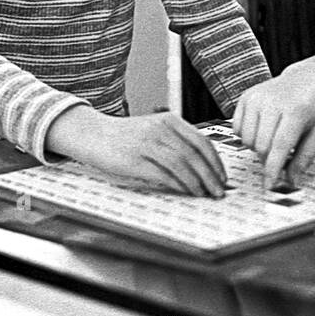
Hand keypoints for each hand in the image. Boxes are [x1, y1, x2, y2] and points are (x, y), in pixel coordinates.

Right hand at [46, 107, 226, 197]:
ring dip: (197, 183)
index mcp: (169, 120)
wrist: (92, 134)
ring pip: (182, 165)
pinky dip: (178, 185)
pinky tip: (185, 193)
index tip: (222, 177)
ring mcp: (147, 144)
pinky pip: (163, 174)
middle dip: (211, 176)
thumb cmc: (125, 136)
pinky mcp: (135, 160)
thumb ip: (176, 141)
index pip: (202, 141)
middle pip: (195, 155)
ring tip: (204, 195)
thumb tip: (203, 166)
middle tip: (218, 191)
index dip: (216, 162)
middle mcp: (161, 129)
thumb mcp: (154, 129)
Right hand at [233, 61, 314, 188]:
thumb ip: (304, 158)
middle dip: (268, 158)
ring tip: (274, 136)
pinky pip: (237, 129)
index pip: (279, 146)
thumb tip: (290, 181)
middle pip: (261, 146)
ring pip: (247, 140)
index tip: (269, 186)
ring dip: (258, 147)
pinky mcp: (245, 97)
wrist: (308, 79)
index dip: (273, 169)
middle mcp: (273, 101)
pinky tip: (263, 127)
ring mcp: (256, 97)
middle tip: (280, 154)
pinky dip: (248, 135)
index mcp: (296, 110)